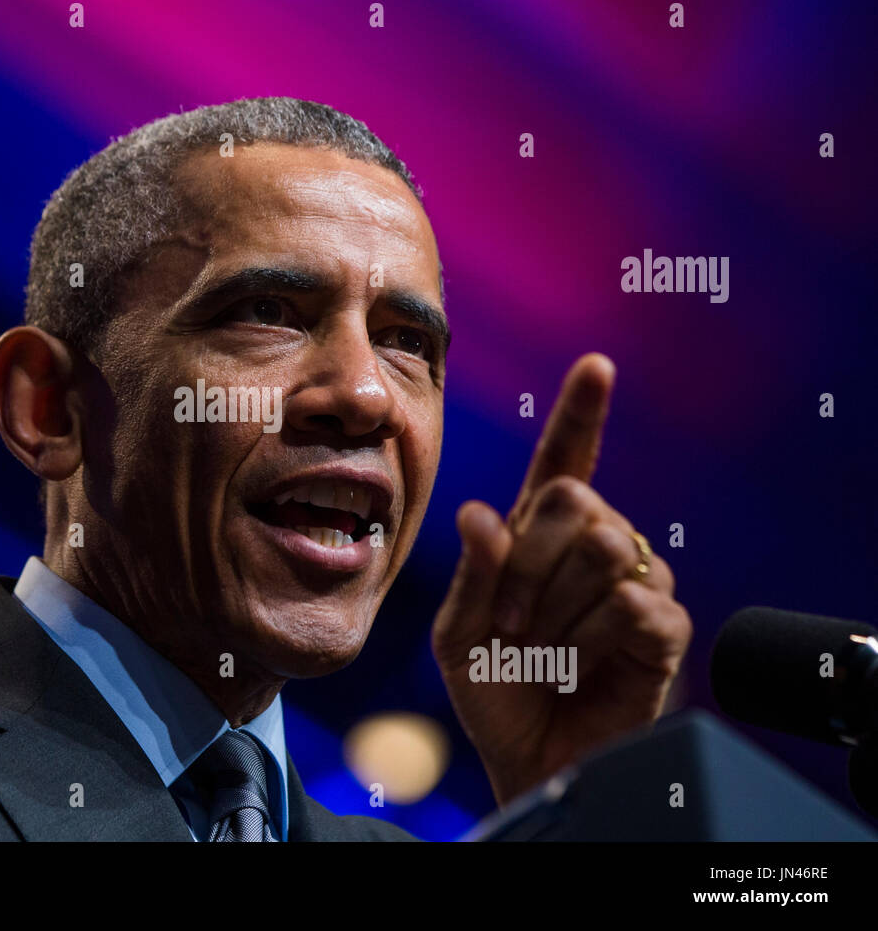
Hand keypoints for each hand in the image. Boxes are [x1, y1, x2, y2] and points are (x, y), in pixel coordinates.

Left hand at [430, 353, 691, 805]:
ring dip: (554, 610)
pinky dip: (585, 643)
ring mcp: (635, 582)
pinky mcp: (664, 626)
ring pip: (605, 548)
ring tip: (541, 650)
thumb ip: (472, 573)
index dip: (580, 413)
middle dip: (529, 564)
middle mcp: (594, 545)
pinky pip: (631, 604)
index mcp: (539, 534)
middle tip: (509, 624)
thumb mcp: (458, 632)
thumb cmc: (493, 688)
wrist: (525, 756)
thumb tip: (480, 511)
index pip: (564, 461)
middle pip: (576, 501)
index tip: (596, 365)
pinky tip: (577, 669)